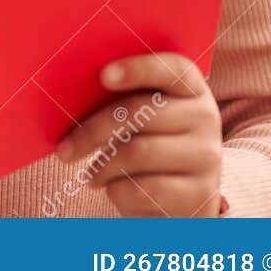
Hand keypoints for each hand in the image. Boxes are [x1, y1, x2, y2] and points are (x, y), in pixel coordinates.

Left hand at [56, 53, 222, 216]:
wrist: (183, 202)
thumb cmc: (149, 148)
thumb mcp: (144, 120)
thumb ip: (122, 100)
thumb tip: (72, 93)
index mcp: (190, 89)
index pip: (171, 69)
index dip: (138, 69)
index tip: (103, 75)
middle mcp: (205, 117)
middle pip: (140, 113)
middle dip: (93, 132)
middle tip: (64, 150)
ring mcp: (206, 156)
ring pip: (137, 152)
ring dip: (102, 166)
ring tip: (91, 175)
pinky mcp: (200, 194)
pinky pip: (144, 188)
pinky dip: (117, 191)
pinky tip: (114, 190)